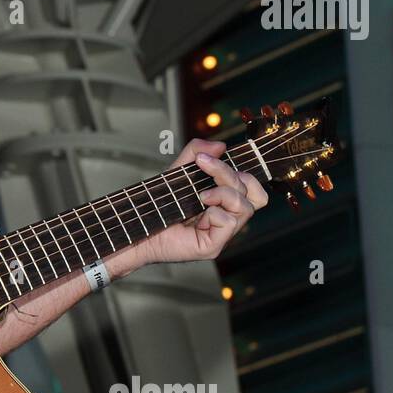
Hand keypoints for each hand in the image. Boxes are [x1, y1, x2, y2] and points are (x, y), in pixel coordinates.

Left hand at [128, 138, 267, 266]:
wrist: (138, 226)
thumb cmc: (159, 204)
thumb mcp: (178, 171)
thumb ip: (195, 153)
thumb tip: (221, 145)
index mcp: (225, 203)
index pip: (253, 188)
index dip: (241, 171)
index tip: (206, 159)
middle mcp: (228, 218)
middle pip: (252, 193)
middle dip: (227, 174)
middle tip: (202, 166)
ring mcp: (221, 234)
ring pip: (245, 208)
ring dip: (224, 194)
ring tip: (201, 195)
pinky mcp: (212, 246)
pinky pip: (230, 224)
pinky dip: (215, 213)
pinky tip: (200, 214)